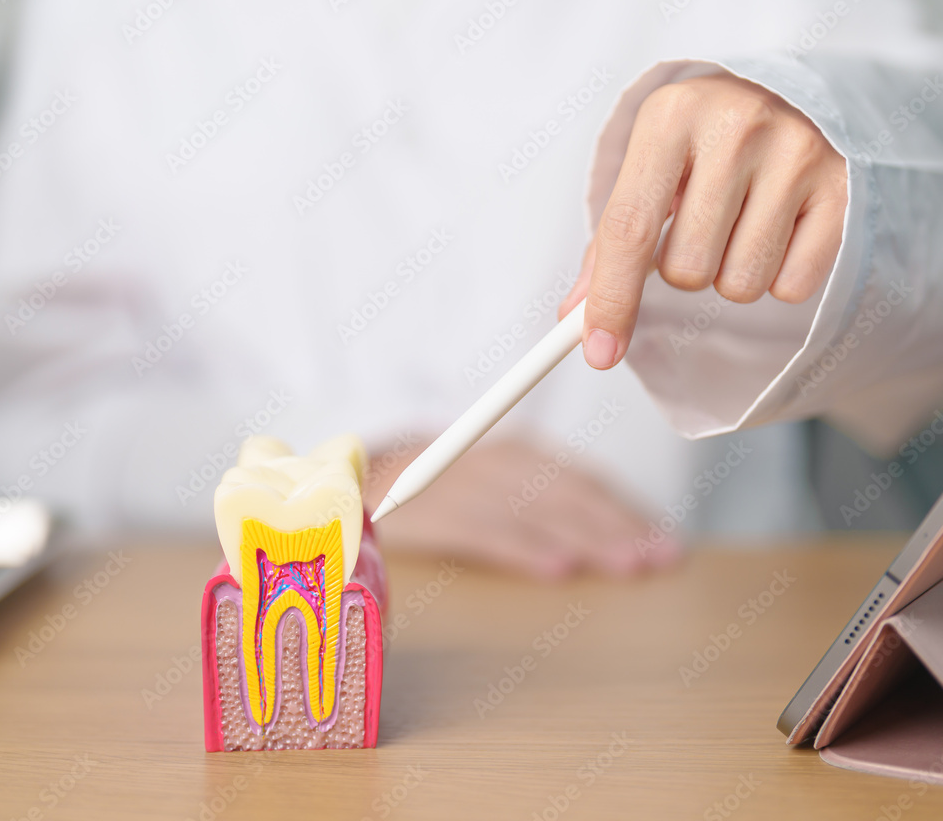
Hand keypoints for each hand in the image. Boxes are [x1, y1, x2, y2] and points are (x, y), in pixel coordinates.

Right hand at [364, 438, 680, 578]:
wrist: (358, 481)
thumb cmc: (442, 491)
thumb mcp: (496, 485)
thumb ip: (544, 502)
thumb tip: (616, 535)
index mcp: (517, 455)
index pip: (582, 481)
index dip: (625, 510)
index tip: (665, 542)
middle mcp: (495, 463)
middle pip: (566, 495)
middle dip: (618, 527)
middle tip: (659, 559)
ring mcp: (462, 485)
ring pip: (535, 512)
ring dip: (586, 538)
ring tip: (626, 566)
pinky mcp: (429, 513)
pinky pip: (484, 531)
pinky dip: (523, 548)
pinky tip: (558, 568)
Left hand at [560, 72, 847, 368]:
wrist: (785, 94)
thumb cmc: (700, 145)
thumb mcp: (647, 172)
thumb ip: (609, 247)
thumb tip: (575, 318)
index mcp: (669, 118)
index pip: (630, 229)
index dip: (611, 300)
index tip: (599, 352)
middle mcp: (735, 127)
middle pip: (686, 270)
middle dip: (683, 270)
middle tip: (701, 228)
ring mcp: (796, 151)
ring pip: (739, 284)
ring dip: (730, 274)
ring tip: (739, 225)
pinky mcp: (843, 185)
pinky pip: (792, 286)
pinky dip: (778, 277)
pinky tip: (779, 229)